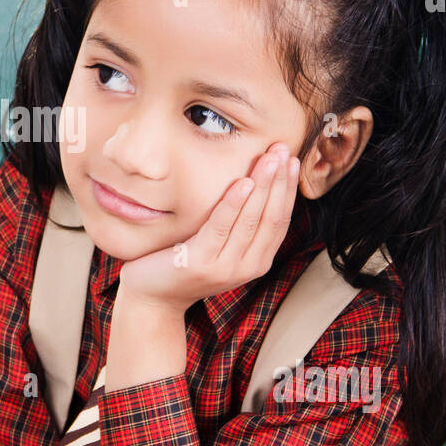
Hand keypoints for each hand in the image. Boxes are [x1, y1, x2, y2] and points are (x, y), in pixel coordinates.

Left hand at [118, 141, 299, 310]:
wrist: (153, 297)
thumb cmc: (186, 264)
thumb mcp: (221, 246)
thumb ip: (240, 226)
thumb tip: (255, 184)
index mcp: (258, 261)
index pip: (281, 219)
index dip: (288, 189)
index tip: (291, 159)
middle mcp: (248, 267)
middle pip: (271, 216)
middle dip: (279, 180)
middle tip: (283, 149)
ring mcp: (226, 267)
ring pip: (251, 219)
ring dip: (263, 185)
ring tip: (269, 158)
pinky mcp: (201, 262)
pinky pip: (221, 226)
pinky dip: (234, 203)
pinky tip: (244, 182)